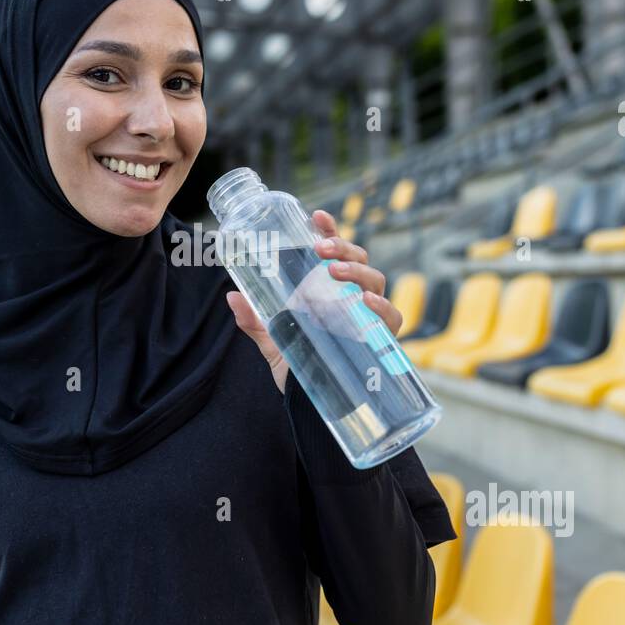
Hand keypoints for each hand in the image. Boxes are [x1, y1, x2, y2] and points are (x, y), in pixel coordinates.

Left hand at [226, 209, 403, 394]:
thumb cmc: (298, 369)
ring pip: (375, 281)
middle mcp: (352, 298)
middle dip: (343, 248)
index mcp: (329, 290)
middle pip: (359, 260)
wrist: (311, 409)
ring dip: (357, 271)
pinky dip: (382, 307)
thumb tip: (232, 297)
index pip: (334, 253)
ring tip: (334, 271)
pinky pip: (391, 318)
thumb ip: (255, 322)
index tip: (316, 215)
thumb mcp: (273, 343)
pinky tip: (365, 302)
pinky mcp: (381, 342)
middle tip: (321, 249)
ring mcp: (369, 318)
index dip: (330, 230)